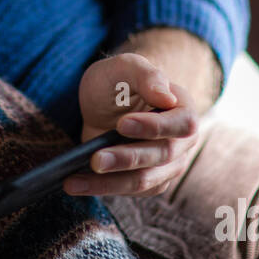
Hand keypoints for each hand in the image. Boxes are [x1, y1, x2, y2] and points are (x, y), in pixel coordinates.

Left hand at [70, 53, 198, 197]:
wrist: (105, 104)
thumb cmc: (118, 81)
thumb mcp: (126, 67)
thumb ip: (147, 75)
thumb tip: (167, 97)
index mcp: (184, 110)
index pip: (181, 124)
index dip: (153, 127)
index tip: (122, 124)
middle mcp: (182, 142)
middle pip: (161, 156)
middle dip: (127, 158)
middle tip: (95, 159)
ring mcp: (167, 165)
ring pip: (144, 180)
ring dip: (109, 182)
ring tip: (74, 180)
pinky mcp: (148, 182)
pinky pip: (128, 190)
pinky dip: (101, 188)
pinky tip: (76, 184)